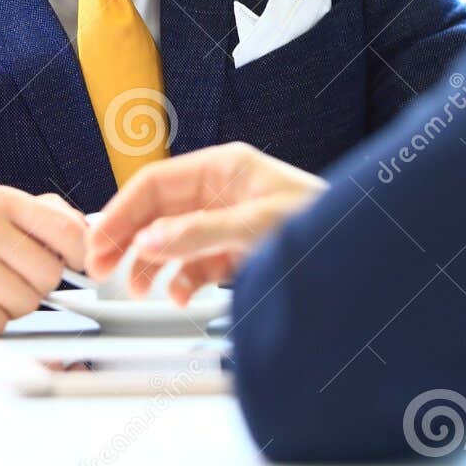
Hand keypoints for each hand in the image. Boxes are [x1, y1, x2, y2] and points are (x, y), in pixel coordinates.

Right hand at [0, 186, 86, 335]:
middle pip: (50, 275)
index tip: (81, 270)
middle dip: (36, 288)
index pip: (70, 231)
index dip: (83, 258)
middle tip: (9, 280)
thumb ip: (48, 217)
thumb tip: (94, 233)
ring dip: (11, 308)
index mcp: (2, 200)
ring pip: (26, 303)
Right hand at [85, 142, 324, 304]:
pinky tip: (181, 297)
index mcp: (225, 167)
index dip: (121, 212)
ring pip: (173, 241)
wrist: (367, 251)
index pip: (155, 183)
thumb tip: (147, 241)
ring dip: (151, 266)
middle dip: (128, 241)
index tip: (98, 243)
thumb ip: (199, 233)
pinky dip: (184, 281)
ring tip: (140, 290)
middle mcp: (224, 192)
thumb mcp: (257, 226)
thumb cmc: (325, 223)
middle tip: (101, 269)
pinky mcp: (242, 252)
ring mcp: (231, 223)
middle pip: (158, 213)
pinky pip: (199, 264)